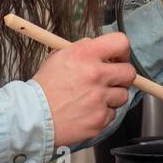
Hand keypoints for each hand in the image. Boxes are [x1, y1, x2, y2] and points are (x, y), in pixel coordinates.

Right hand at [31, 31, 137, 147]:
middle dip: (121, 76)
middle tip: (110, 80)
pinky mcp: (100, 118)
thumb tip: (101, 50)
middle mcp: (95, 74)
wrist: (33, 116)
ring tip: (93, 98)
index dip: (122, 51)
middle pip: (129, 72)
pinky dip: (102, 113)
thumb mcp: (59, 57)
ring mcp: (100, 98)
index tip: (118, 57)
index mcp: (85, 54)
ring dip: (111, 97)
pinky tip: (87, 111)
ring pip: (123, 95)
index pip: (121, 43)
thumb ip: (83, 50)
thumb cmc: (44, 87)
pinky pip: (112, 114)